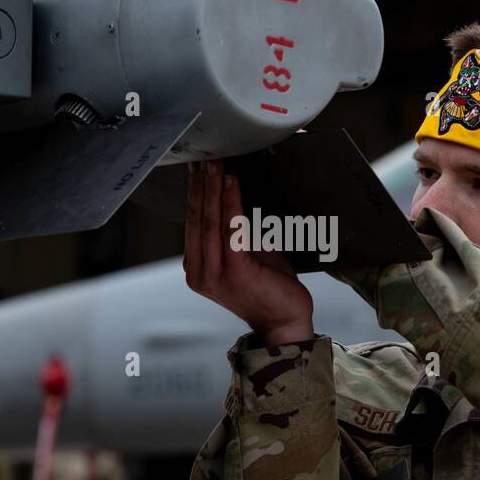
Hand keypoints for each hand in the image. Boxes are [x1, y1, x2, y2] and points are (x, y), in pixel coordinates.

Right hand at [183, 160, 315, 344]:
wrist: (286, 322)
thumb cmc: (269, 288)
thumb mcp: (248, 254)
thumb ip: (238, 231)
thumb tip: (235, 195)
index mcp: (198, 268)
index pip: (193, 223)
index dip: (195, 192)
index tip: (198, 168)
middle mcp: (200, 272)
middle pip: (197, 218)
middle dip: (201, 184)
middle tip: (204, 156)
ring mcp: (215, 275)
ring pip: (210, 221)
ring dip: (213, 187)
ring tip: (215, 163)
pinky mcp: (236, 272)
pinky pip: (231, 230)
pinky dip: (231, 202)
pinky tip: (232, 182)